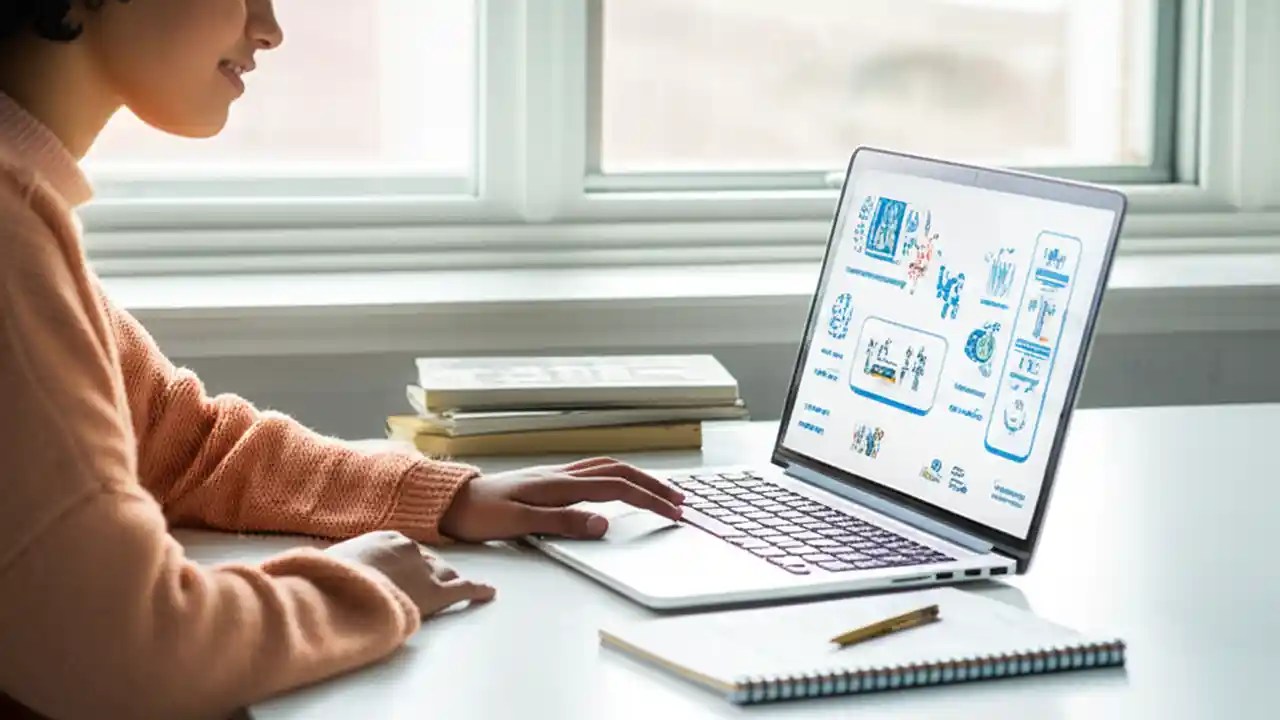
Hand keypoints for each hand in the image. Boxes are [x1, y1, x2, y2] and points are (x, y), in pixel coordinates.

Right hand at [325, 531, 495, 615]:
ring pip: (447, 575)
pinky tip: (489, 593)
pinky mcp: (436, 593)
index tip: (407, 572)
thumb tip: (337, 575)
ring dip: (450, 583)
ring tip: (457, 589)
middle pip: (431, 562)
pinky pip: (464, 588)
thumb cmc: (327, 582)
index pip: (408, 551)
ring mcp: (425, 570)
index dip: (410, 565)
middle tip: (426, 587)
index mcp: (388, 538)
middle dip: (431, 573)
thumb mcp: (336, 564)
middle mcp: (411, 548)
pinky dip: (479, 590)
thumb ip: (349, 566)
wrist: (335, 595)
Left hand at [439, 456, 684, 541]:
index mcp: (559, 484)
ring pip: (608, 467)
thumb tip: (603, 524)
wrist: (450, 501)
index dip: (649, 499)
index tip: (673, 513)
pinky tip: (620, 486)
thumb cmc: (480, 514)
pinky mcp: (548, 481)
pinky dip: (618, 476)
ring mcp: (555, 475)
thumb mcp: (519, 523)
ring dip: (638, 477)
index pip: (617, 488)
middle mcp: (561, 474)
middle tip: (680, 502)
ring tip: (660, 492)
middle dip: (653, 485)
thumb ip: (562, 523)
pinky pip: (594, 472)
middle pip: (620, 471)